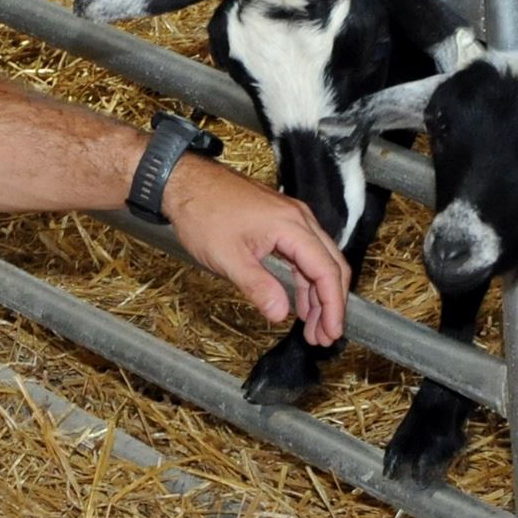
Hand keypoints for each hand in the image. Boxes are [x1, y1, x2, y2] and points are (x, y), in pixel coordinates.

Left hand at [161, 155, 350, 344]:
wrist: (184, 181)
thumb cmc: (202, 214)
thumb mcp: (227, 257)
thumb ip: (257, 286)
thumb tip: (280, 314)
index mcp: (291, 225)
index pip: (326, 270)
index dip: (333, 305)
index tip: (331, 332)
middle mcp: (299, 218)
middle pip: (330, 265)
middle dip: (331, 303)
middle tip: (324, 336)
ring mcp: (291, 218)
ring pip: (318, 260)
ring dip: (318, 295)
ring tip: (312, 328)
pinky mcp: (279, 221)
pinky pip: (303, 253)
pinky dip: (305, 280)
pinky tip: (299, 303)